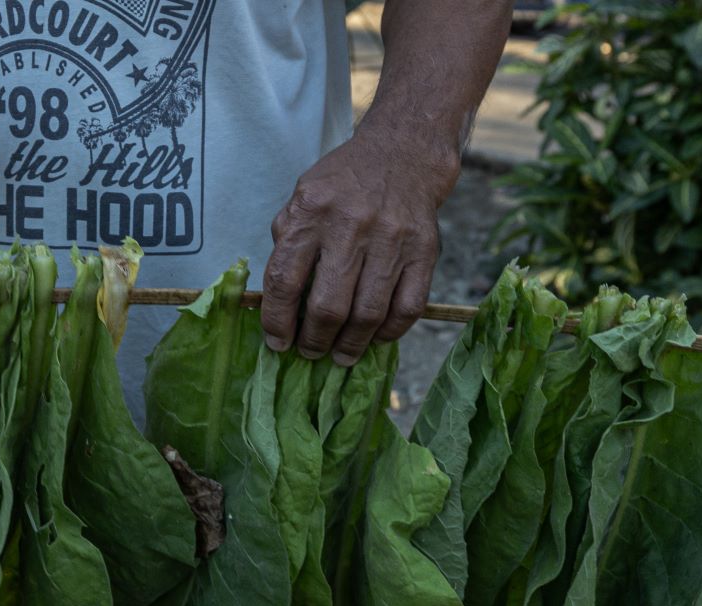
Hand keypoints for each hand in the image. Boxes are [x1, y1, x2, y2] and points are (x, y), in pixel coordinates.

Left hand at [260, 124, 458, 366]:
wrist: (402, 154)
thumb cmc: (343, 184)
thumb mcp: (302, 198)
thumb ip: (288, 243)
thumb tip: (277, 303)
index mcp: (311, 212)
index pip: (286, 280)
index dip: (277, 321)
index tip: (277, 342)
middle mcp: (351, 226)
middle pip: (328, 307)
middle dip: (315, 341)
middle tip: (310, 352)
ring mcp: (392, 240)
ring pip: (368, 314)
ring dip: (351, 346)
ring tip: (341, 356)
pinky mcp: (424, 251)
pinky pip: (407, 308)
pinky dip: (389, 333)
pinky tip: (375, 338)